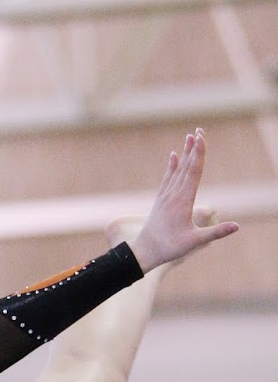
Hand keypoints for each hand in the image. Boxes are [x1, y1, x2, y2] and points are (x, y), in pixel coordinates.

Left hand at [129, 129, 237, 272]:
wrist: (144, 251)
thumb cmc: (169, 248)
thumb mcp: (194, 242)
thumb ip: (215, 232)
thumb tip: (237, 226)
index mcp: (183, 201)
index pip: (194, 172)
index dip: (199, 154)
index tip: (202, 138)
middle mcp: (173, 194)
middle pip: (186, 166)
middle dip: (194, 148)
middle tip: (199, 129)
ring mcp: (166, 196)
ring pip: (177, 170)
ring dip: (185, 153)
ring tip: (190, 136)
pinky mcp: (161, 200)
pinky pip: (167, 178)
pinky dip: (172, 166)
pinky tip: (174, 155)